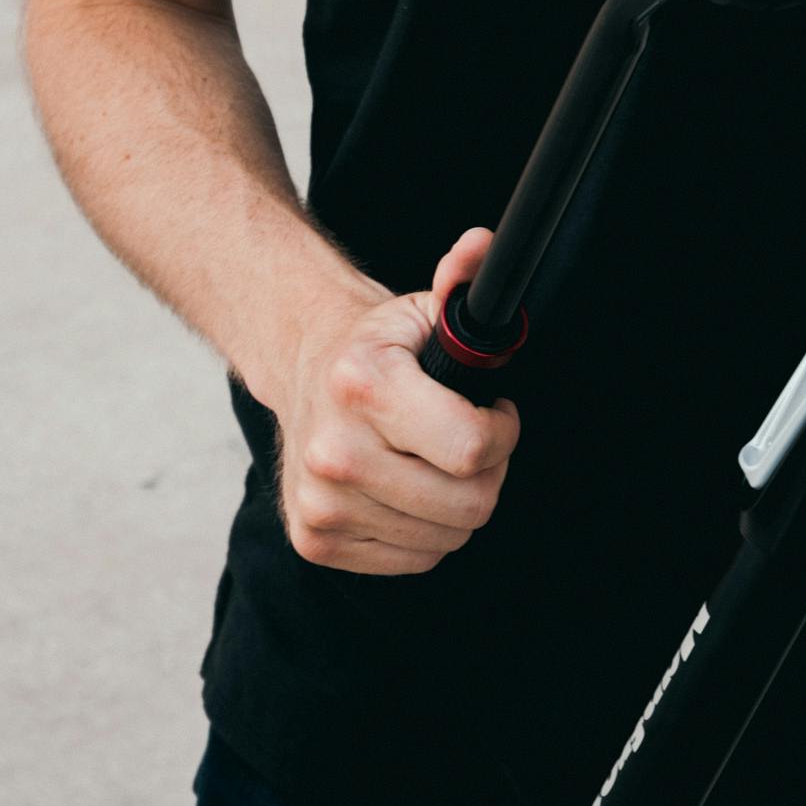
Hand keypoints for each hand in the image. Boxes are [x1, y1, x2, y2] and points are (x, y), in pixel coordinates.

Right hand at [276, 226, 519, 575]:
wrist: (302, 367)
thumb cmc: (381, 345)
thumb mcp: (423, 307)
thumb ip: (462, 278)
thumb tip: (480, 245)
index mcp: (364, 384)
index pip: (470, 449)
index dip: (503, 432)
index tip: (496, 411)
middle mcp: (333, 449)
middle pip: (466, 505)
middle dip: (490, 472)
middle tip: (474, 439)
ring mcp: (320, 502)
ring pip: (445, 539)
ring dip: (459, 504)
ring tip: (440, 460)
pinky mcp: (315, 540)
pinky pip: (413, 560)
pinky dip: (426, 531)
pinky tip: (411, 487)